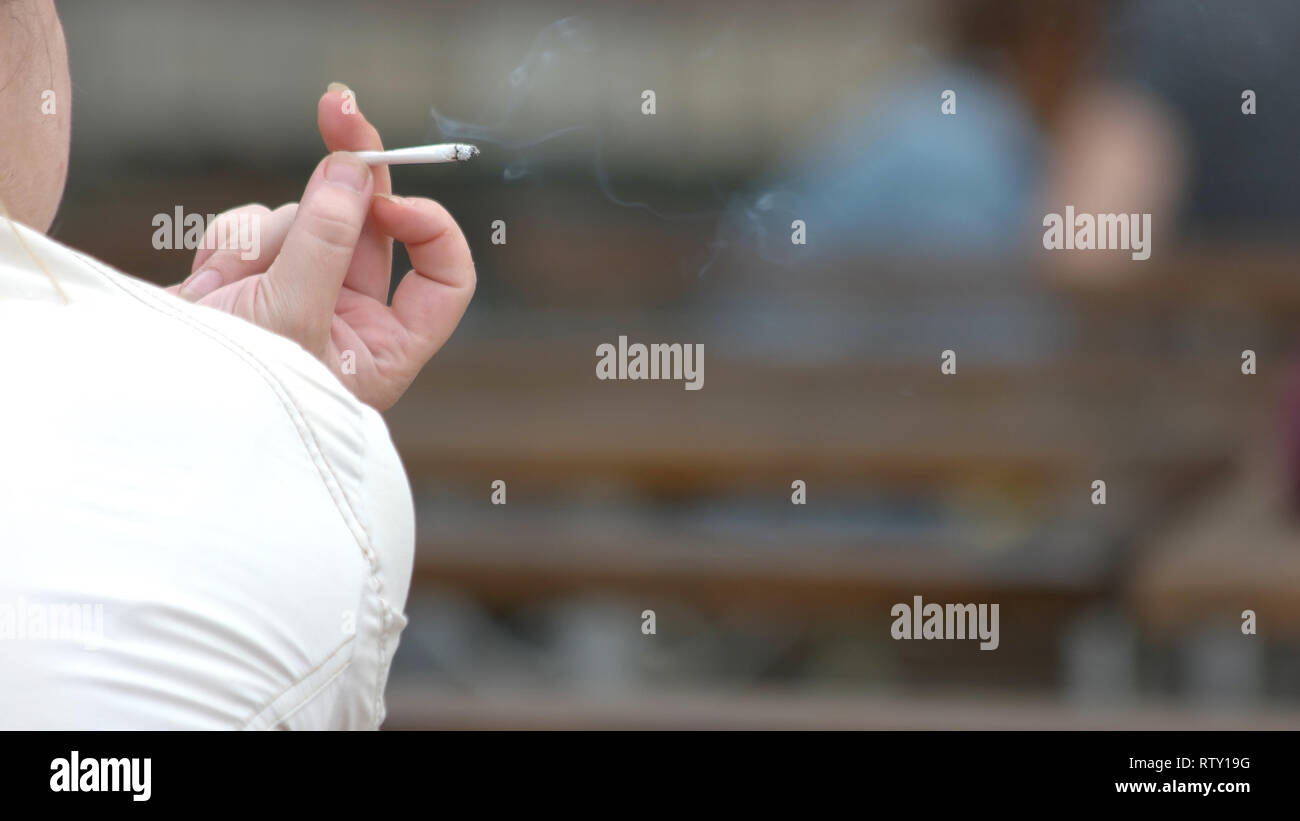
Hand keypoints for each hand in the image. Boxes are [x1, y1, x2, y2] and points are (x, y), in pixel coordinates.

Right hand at [167, 85, 475, 410]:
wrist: (143, 406)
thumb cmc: (227, 392)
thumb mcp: (289, 317)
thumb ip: (325, 241)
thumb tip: (355, 170)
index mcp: (385, 349)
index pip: (444, 280)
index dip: (430, 229)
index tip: (392, 201)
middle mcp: (352, 321)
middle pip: (373, 225)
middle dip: (348, 173)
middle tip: (338, 104)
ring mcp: (302, 294)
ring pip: (307, 217)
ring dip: (266, 237)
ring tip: (227, 288)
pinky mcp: (256, 277)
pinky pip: (258, 226)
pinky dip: (229, 246)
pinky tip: (205, 288)